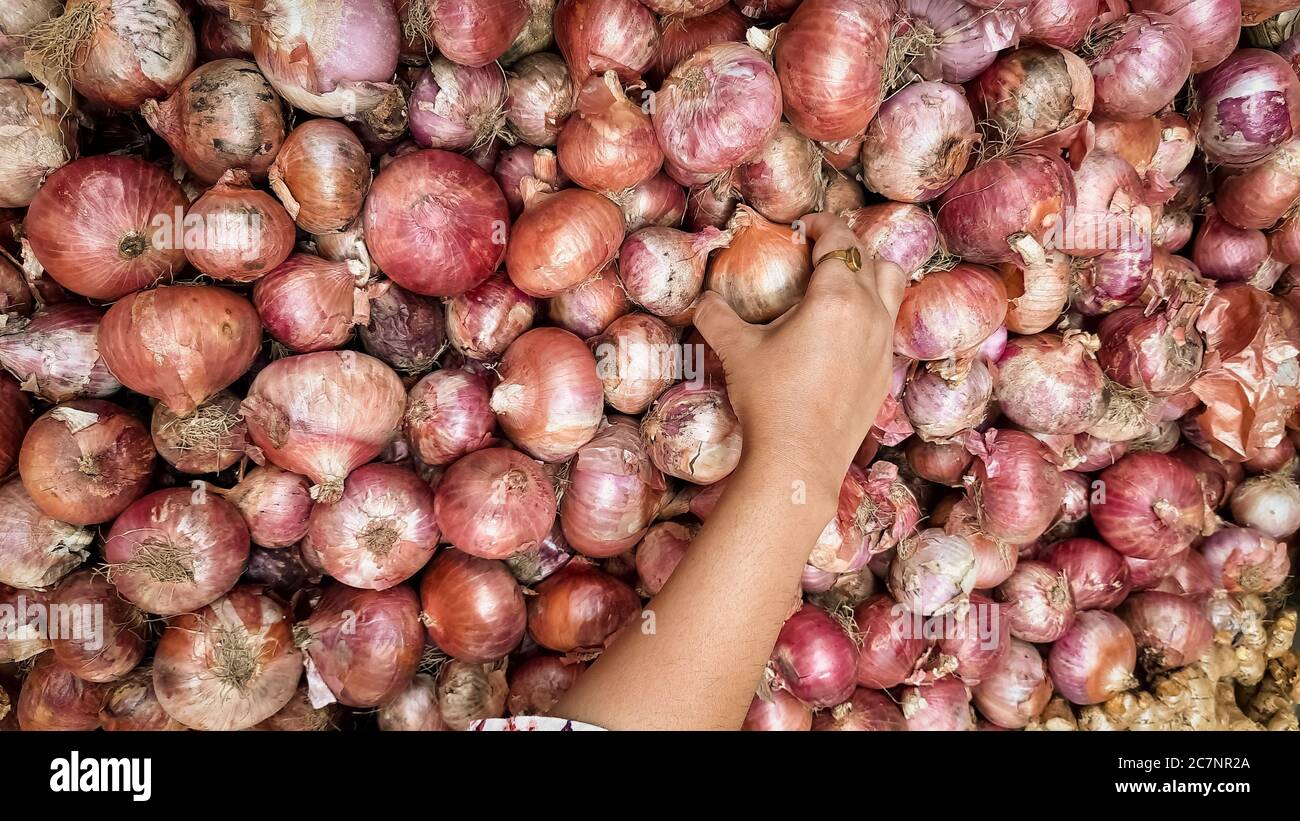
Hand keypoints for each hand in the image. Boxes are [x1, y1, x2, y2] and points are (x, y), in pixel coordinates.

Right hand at [693, 213, 904, 490]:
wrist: (800, 458)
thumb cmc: (769, 398)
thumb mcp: (736, 350)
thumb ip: (716, 316)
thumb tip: (701, 300)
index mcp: (837, 297)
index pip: (840, 240)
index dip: (822, 225)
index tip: (804, 228)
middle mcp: (870, 313)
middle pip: (873, 258)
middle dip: (847, 246)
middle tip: (820, 252)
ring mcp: (884, 344)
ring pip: (894, 287)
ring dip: (872, 274)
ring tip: (844, 284)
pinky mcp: (885, 372)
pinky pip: (889, 325)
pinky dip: (874, 312)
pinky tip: (846, 331)